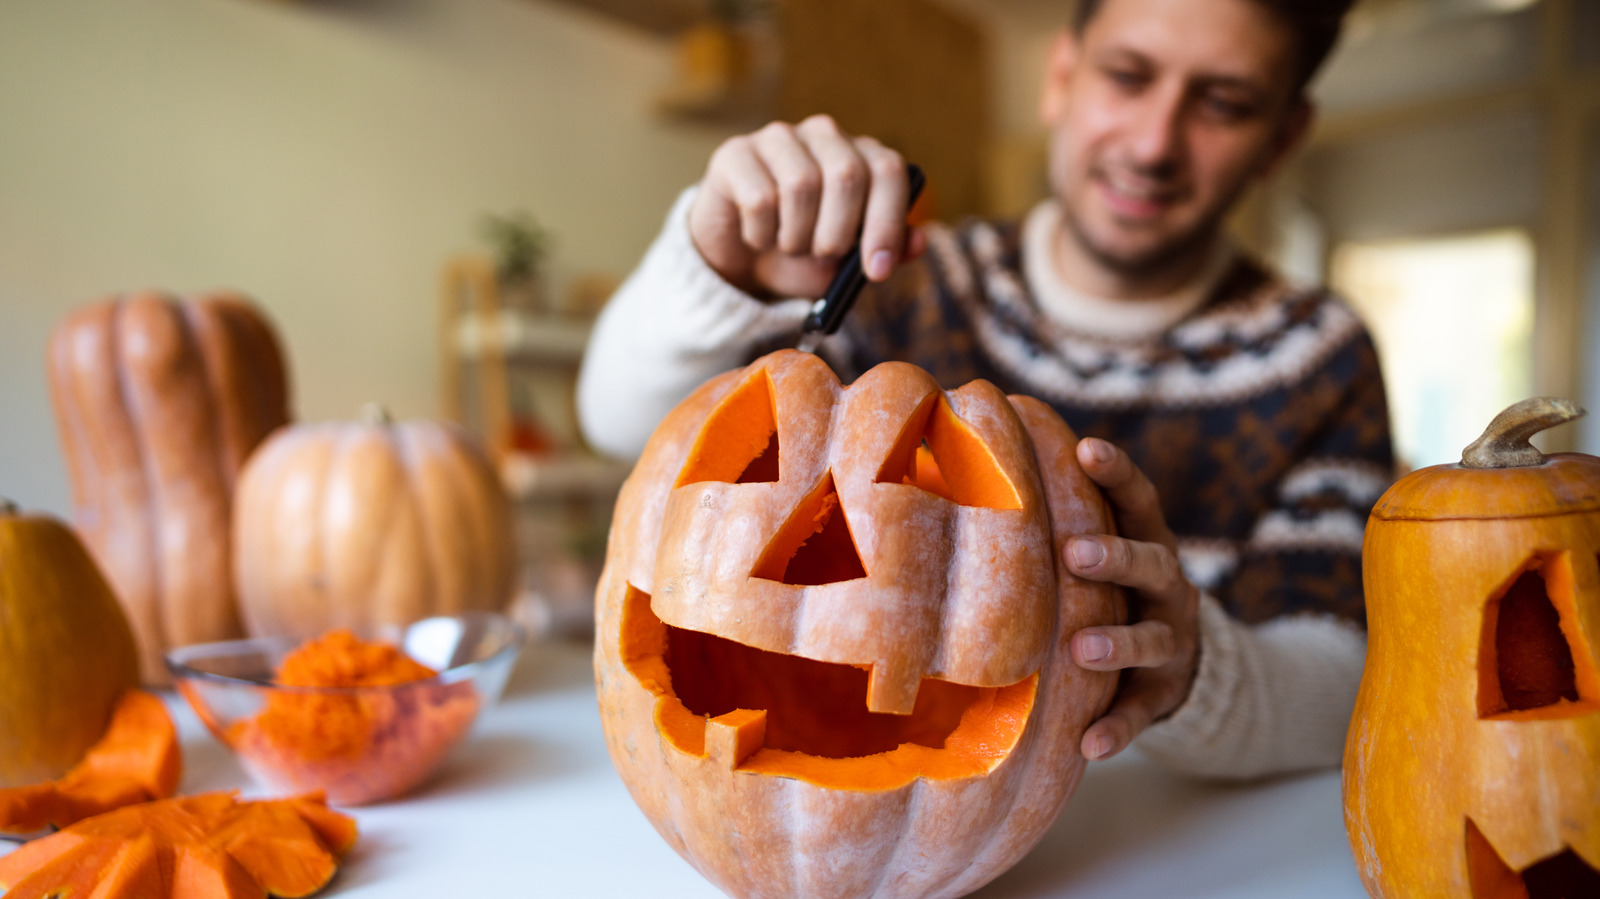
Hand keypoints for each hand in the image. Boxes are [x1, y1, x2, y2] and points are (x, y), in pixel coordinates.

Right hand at [688, 114, 925, 298]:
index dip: (886, 222)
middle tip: (822, 256)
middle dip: (837, 233)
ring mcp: (778, 138)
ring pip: (801, 185)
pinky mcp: (736, 153)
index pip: (888, 170)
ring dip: (796, 237)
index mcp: (862, 155)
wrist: (741, 260)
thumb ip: (886, 252)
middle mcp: (824, 135)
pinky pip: (759, 199)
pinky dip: (761, 235)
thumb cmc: (803, 254)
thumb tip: (918, 242)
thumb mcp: (848, 263)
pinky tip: (758, 238)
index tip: (877, 270)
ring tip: (789, 247)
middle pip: (847, 174)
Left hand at [1067, 437, 1200, 760]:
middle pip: (1151, 562)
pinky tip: (1091, 744)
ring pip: (1152, 638)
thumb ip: (1052, 525)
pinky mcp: (1166, 693)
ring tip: (1082, 648)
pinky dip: (1120, 727)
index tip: (1087, 447)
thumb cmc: (1106, 592)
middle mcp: (1168, 586)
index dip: (1117, 473)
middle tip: (1073, 553)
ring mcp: (1173, 640)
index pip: (1139, 499)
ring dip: (1118, 642)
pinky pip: (1144, 711)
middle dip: (1114, 556)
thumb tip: (952, 473)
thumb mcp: (1093, 557)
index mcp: (1147, 542)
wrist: (1174, 663)